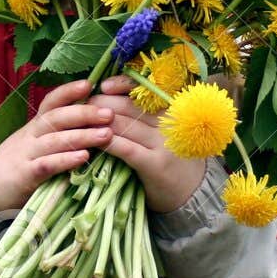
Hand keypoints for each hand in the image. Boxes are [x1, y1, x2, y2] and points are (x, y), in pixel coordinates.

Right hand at [0, 79, 113, 210]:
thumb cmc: (20, 163)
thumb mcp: (36, 142)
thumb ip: (58, 132)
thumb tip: (93, 121)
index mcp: (36, 125)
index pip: (51, 102)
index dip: (68, 91)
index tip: (89, 84)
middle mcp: (32, 135)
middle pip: (57, 118)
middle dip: (84, 113)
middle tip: (109, 113)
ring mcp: (27, 154)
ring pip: (55, 140)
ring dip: (83, 136)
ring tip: (107, 135)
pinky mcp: (25, 175)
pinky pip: (47, 164)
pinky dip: (65, 160)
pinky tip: (83, 157)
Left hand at [89, 76, 207, 212]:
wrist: (194, 192)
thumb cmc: (175, 157)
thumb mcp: (169, 130)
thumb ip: (149, 115)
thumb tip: (114, 98)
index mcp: (174, 109)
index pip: (147, 90)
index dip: (123, 85)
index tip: (104, 86)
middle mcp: (171, 122)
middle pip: (131, 106)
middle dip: (104, 103)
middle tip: (85, 105)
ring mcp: (164, 143)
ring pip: (126, 125)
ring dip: (100, 122)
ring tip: (82, 121)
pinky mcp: (156, 164)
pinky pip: (127, 149)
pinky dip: (109, 143)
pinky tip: (96, 142)